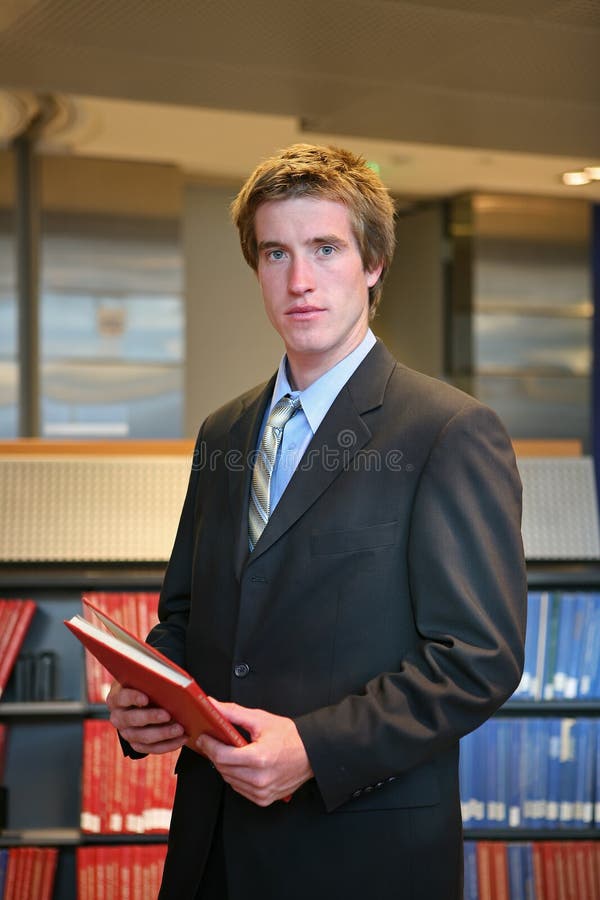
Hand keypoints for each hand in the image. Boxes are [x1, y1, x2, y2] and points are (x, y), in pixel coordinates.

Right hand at [106, 680, 186, 754]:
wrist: (142, 702)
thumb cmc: (146, 687)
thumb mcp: (144, 681)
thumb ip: (150, 682)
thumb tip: (168, 684)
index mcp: (116, 698)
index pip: (122, 697)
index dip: (133, 698)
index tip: (146, 698)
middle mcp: (118, 718)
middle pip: (132, 719)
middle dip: (151, 717)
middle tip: (168, 715)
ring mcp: (126, 733)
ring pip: (143, 737)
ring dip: (163, 733)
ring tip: (179, 729)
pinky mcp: (137, 745)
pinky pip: (152, 748)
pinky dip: (168, 744)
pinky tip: (182, 738)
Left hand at [196, 699, 312, 805]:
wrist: (311, 754)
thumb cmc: (290, 736)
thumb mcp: (261, 719)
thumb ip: (234, 713)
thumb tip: (213, 706)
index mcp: (259, 758)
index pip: (222, 756)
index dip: (209, 745)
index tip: (203, 737)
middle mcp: (260, 779)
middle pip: (223, 768)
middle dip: (214, 753)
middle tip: (211, 741)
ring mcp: (262, 791)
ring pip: (229, 780)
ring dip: (224, 766)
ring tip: (226, 751)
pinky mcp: (263, 799)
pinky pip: (239, 789)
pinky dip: (235, 777)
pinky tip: (240, 765)